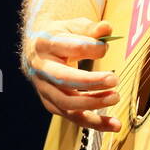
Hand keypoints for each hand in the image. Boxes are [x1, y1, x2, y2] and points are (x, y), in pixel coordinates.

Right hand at [21, 17, 120, 132]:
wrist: (35, 49)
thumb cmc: (59, 36)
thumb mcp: (72, 25)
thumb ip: (90, 28)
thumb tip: (106, 29)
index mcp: (45, 44)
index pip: (68, 47)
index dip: (90, 48)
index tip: (105, 48)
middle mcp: (41, 68)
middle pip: (63, 79)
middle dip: (89, 82)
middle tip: (113, 79)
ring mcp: (44, 89)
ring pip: (67, 103)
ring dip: (93, 103)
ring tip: (115, 97)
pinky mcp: (52, 104)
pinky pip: (73, 117)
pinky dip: (94, 122)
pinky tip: (113, 124)